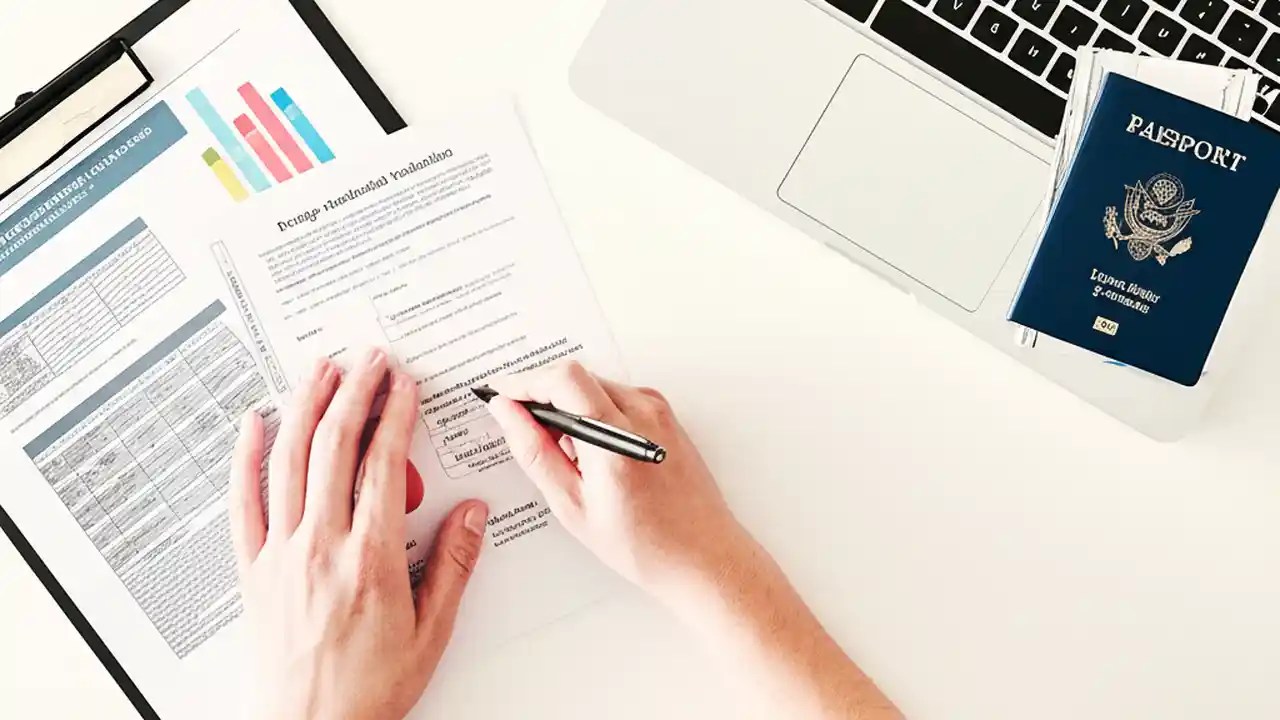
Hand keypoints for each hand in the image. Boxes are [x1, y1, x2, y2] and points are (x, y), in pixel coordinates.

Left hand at [229, 350, 488, 719]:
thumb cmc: (369, 688)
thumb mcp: (431, 631)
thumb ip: (453, 565)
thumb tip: (473, 513)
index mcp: (370, 558)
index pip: (383, 464)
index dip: (395, 415)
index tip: (404, 385)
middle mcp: (320, 545)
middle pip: (334, 447)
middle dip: (355, 393)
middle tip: (369, 360)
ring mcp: (280, 553)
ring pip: (289, 461)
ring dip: (306, 406)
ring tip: (322, 370)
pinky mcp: (253, 568)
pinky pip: (243, 501)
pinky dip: (246, 457)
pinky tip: (253, 424)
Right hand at [486, 361, 748, 600]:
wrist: (703, 556)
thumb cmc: (643, 545)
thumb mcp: (573, 506)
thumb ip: (535, 452)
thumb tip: (506, 412)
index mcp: (616, 439)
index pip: (562, 379)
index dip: (523, 380)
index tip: (499, 392)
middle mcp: (643, 415)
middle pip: (577, 376)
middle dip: (543, 395)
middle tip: (524, 429)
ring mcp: (659, 412)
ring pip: (595, 386)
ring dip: (569, 406)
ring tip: (566, 454)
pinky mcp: (667, 416)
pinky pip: (617, 397)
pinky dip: (593, 413)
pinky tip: (592, 452)